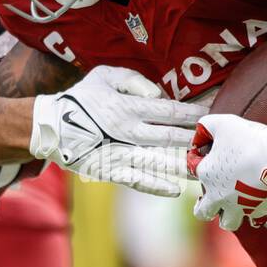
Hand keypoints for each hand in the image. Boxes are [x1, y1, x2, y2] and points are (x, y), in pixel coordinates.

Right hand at [30, 65, 203, 196]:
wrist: (50, 126)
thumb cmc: (81, 98)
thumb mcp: (104, 76)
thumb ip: (133, 80)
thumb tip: (158, 94)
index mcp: (129, 107)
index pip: (170, 110)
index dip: (193, 113)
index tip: (212, 114)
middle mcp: (128, 131)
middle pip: (170, 136)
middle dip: (194, 138)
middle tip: (216, 142)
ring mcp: (120, 153)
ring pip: (158, 160)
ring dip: (182, 165)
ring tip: (203, 168)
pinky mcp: (111, 170)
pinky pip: (137, 180)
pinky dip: (156, 185)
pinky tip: (174, 190)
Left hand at [187, 114, 266, 230]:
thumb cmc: (251, 139)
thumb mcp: (223, 123)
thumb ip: (206, 126)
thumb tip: (200, 133)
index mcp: (207, 175)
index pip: (193, 170)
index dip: (199, 159)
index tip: (209, 152)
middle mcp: (220, 195)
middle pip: (203, 212)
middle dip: (204, 207)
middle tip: (210, 199)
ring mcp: (240, 206)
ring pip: (228, 223)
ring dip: (228, 216)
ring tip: (233, 206)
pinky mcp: (260, 210)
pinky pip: (254, 219)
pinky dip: (254, 213)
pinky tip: (257, 203)